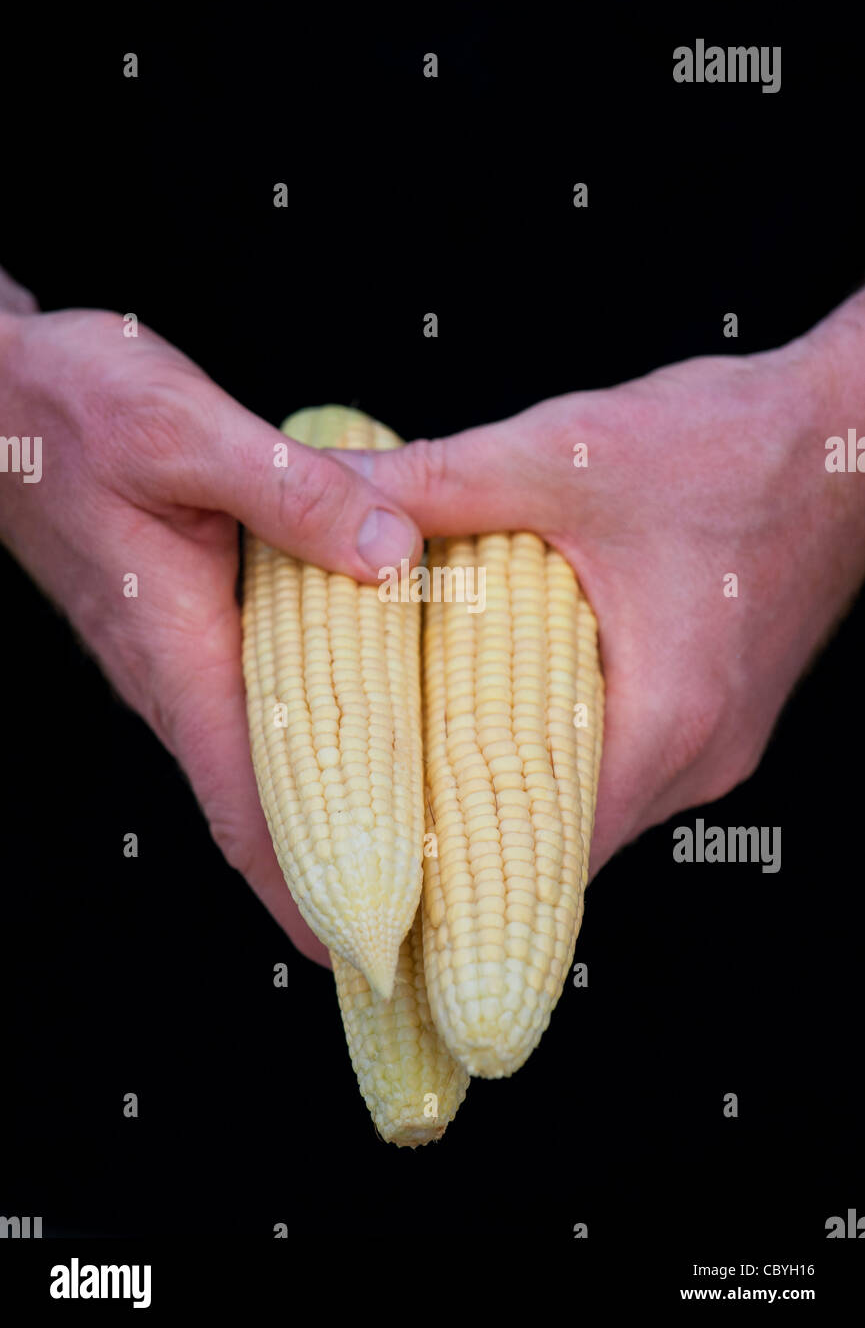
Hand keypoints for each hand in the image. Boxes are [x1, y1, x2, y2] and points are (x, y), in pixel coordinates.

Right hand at [0, 300, 421, 964]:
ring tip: (411, 849)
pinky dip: (310, 745)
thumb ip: (291, 491)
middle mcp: (175, 679)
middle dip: (330, 877)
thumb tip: (391, 552)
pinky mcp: (181, 631)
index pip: (248, 806)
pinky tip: (371, 730)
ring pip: (258, 767)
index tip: (369, 955)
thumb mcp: (184, 428)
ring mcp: (175, 661)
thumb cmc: (72, 407)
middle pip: (258, 811)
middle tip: (420, 922)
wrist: (0, 393)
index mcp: (179, 655)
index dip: (307, 888)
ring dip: (326, 817)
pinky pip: (255, 712)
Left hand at [330, 310, 864, 875]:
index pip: (539, 857)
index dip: (448, 871)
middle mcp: (698, 758)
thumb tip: (322, 493)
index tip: (375, 871)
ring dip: (511, 793)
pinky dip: (557, 757)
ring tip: (419, 766)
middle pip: (558, 845)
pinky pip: (621, 767)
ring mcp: (716, 744)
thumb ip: (430, 483)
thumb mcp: (560, 455)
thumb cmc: (729, 444)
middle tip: (372, 819)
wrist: (847, 435)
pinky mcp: (719, 716)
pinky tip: (500, 712)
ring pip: (589, 809)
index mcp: (666, 719)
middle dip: (463, 835)